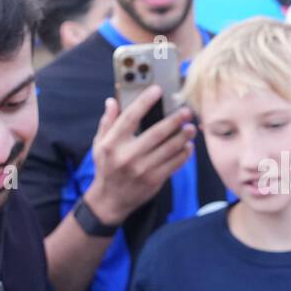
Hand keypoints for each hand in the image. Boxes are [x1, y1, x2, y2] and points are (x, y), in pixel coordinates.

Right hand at [86, 90, 194, 224]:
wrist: (110, 200)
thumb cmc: (106, 167)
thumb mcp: (99, 145)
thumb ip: (107, 123)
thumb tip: (112, 101)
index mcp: (113, 143)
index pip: (130, 117)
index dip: (145, 102)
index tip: (157, 90)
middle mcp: (127, 156)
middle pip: (156, 133)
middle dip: (174, 120)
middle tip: (186, 111)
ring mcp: (142, 169)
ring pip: (169, 149)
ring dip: (183, 137)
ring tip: (191, 128)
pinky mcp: (154, 180)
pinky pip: (174, 164)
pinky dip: (184, 154)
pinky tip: (188, 146)